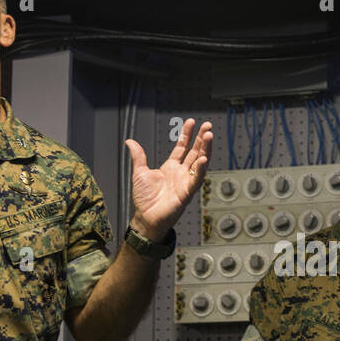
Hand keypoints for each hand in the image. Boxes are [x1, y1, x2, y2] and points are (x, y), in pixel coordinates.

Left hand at [124, 118, 211, 241]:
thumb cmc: (145, 199)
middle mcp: (181, 173)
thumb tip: (130, 142)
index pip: (182, 147)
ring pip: (199, 162)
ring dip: (205, 149)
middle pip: (194, 152)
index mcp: (171, 167)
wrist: (146, 217)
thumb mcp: (139, 173)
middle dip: (201, 138)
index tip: (191, 123)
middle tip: (207, 125)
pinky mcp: (187, 192)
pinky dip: (201, 170)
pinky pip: (196, 179)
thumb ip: (138, 156)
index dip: (187, 135)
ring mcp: (185, 182)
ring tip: (209, 136)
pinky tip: (204, 159)